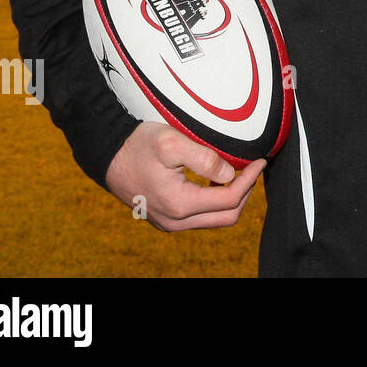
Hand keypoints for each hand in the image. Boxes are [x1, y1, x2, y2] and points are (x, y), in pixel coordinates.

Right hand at [104, 121, 265, 231]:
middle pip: (227, 217)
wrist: (107, 154)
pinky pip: (200, 218)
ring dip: (231, 199)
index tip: (260, 161)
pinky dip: (215, 202)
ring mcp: (168, 223)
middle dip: (246, 192)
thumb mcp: (172, 143)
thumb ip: (204, 159)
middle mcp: (174, 221)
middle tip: (252, 169)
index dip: (250, 180)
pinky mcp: (164, 219)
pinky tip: (217, 181)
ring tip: (238, 173)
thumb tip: (229, 174)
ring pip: (214, 219)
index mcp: (179, 204)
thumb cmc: (138, 145)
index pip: (230, 199)